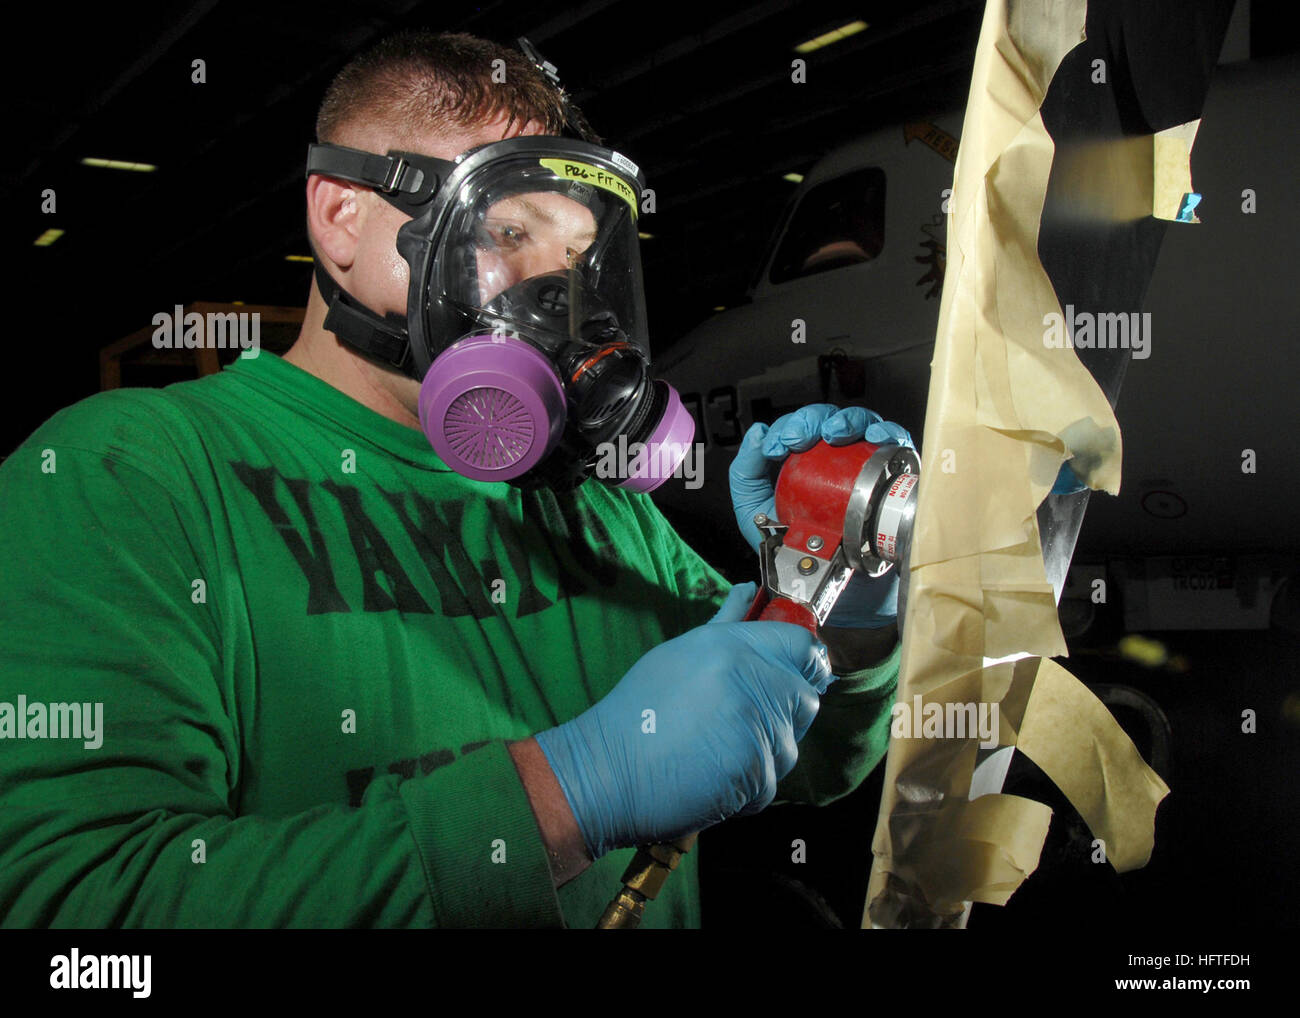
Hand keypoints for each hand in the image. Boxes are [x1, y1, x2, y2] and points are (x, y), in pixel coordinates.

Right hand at [533, 582, 833, 858]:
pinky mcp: (756, 771)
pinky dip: (748, 787)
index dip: (807, 662)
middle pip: (805, 697)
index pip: (803, 645)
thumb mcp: (681, 652)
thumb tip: (748, 589)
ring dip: (764, 754)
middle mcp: (750, 679)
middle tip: (742, 725)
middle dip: (784, 714)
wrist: (608, 771)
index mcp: (732, 646)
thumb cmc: (639, 712)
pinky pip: (770, 781)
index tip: (797, 675)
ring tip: (716, 751)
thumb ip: (726, 622)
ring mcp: (757, 727)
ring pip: (789, 744)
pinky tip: (712, 777)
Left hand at [729, 404, 913, 628]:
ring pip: (860, 422)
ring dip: (846, 421)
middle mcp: (833, 453)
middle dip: (811, 421)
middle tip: (799, 439)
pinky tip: (875, 437)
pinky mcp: (890, 473)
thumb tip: (759, 432)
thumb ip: (746, 472)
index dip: (788, 427)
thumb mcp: (754, 510)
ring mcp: (863, 460)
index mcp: (802, 456)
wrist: (825, 580)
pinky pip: (895, 443)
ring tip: (833, 434)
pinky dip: (887, 432)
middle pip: (827, 419)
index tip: (777, 447)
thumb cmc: (791, 544)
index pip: (798, 426)